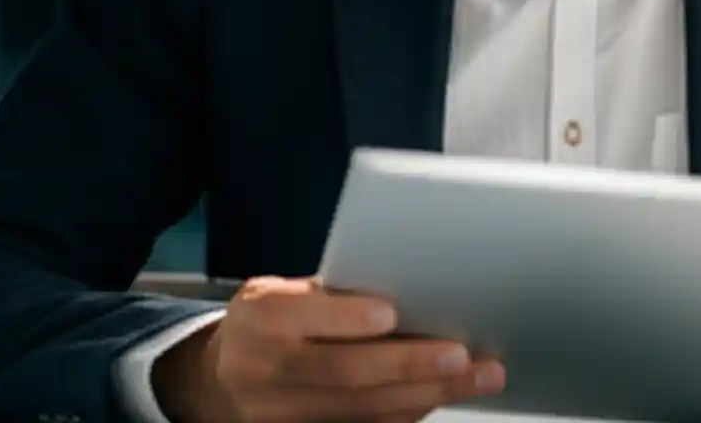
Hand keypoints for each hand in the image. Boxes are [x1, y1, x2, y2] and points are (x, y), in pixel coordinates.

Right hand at [152, 276, 505, 422]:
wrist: (222, 376)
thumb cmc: (271, 321)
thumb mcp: (284, 292)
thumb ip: (334, 296)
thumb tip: (414, 289)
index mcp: (261, 317)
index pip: (304, 319)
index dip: (346, 319)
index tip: (392, 313)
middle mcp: (264, 369)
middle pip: (344, 373)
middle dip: (410, 364)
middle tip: (464, 355)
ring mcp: (280, 414)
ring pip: (361, 410)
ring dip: (427, 393)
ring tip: (478, 376)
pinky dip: (408, 411)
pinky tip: (442, 394)